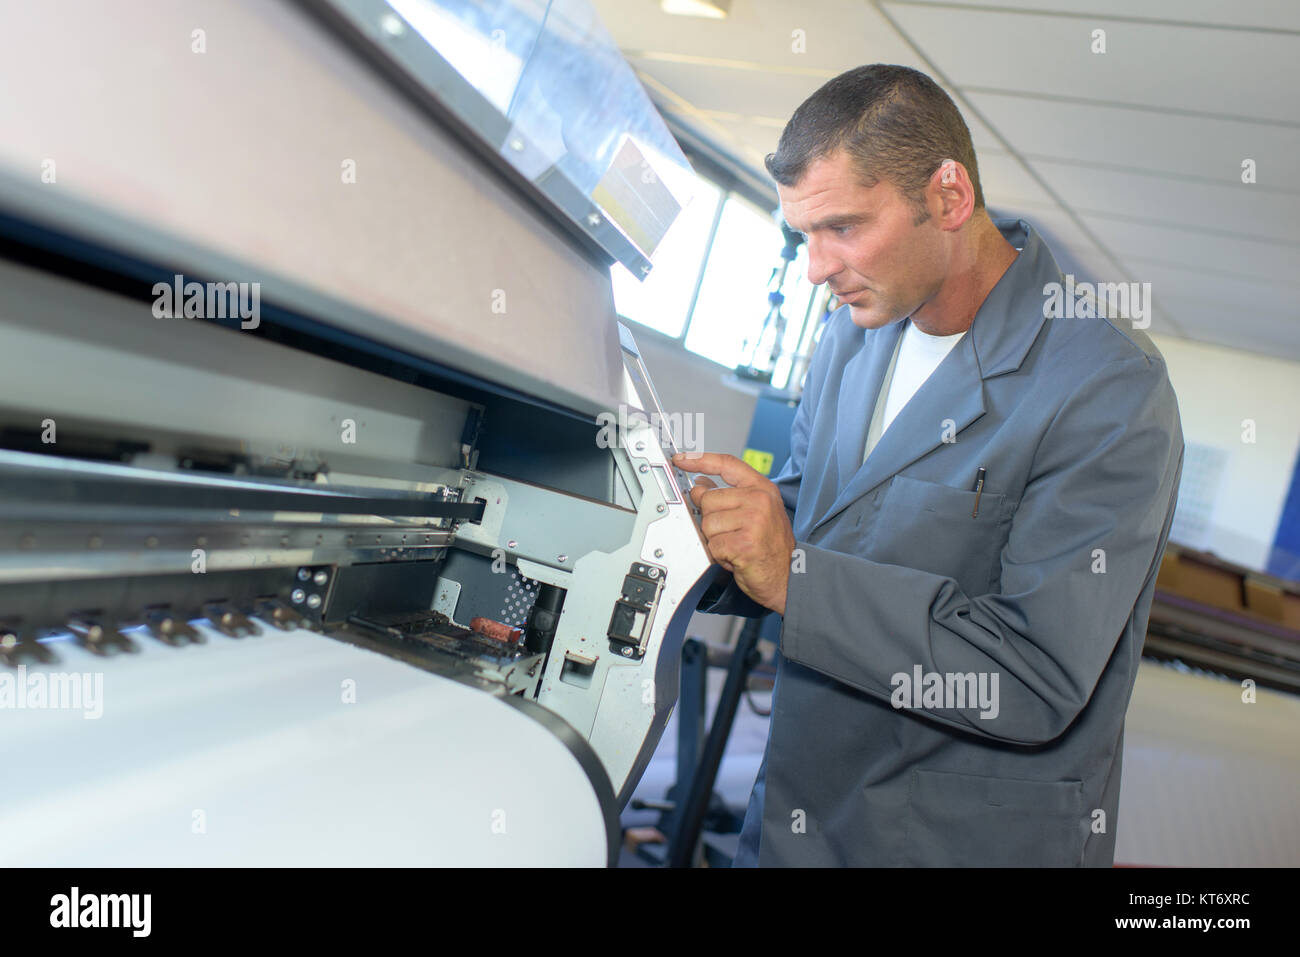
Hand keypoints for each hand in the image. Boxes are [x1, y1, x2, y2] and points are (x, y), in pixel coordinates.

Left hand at [673, 452, 795, 615]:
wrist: (788, 576)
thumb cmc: (771, 546)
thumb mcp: (756, 512)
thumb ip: (729, 495)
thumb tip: (701, 485)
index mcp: (762, 489)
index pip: (726, 464)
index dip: (700, 460)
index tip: (681, 460)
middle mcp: (759, 500)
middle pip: (708, 499)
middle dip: (711, 520)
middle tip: (730, 533)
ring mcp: (753, 520)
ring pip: (707, 523)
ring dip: (715, 539)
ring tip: (735, 545)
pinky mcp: (744, 542)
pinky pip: (713, 544)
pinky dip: (719, 554)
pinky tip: (736, 556)